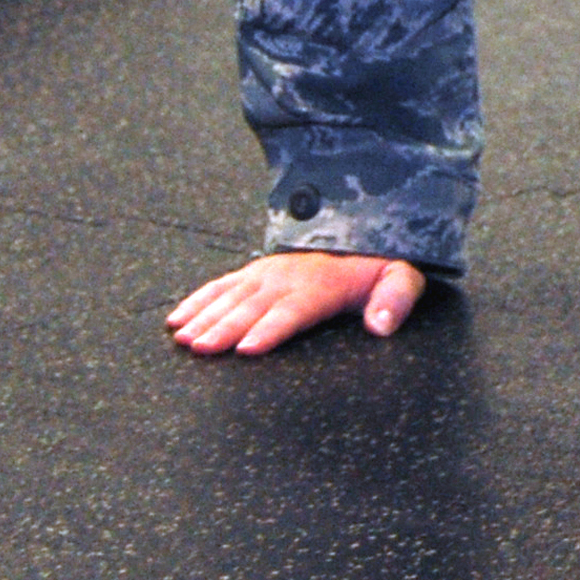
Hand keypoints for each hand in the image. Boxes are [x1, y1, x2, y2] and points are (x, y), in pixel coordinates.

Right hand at [167, 250, 424, 355]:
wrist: (364, 232)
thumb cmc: (381, 268)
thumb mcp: (402, 278)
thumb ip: (396, 300)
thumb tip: (382, 326)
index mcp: (324, 285)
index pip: (293, 310)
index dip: (271, 329)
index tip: (248, 348)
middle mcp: (289, 277)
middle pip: (254, 306)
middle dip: (225, 327)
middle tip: (201, 348)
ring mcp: (268, 273)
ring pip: (231, 296)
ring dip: (205, 316)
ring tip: (184, 338)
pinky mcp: (254, 272)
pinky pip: (220, 285)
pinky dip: (197, 301)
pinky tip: (177, 320)